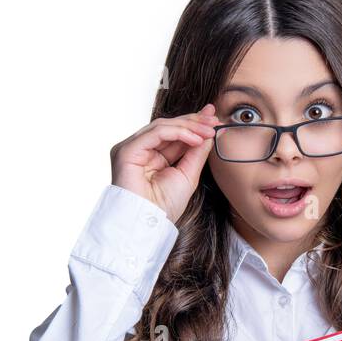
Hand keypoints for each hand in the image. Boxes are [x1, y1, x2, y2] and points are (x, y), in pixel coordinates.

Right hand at [110, 103, 218, 223]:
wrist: (150, 222)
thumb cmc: (165, 206)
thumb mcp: (188, 174)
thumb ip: (196, 153)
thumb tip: (209, 134)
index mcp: (152, 155)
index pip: (174, 134)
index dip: (194, 124)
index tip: (214, 119)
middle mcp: (140, 149)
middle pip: (169, 126)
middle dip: (194, 121)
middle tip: (214, 119)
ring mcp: (132, 148)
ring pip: (163, 126)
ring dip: (189, 126)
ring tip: (209, 130)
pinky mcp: (127, 150)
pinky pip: (156, 133)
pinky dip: (178, 133)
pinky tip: (196, 138)